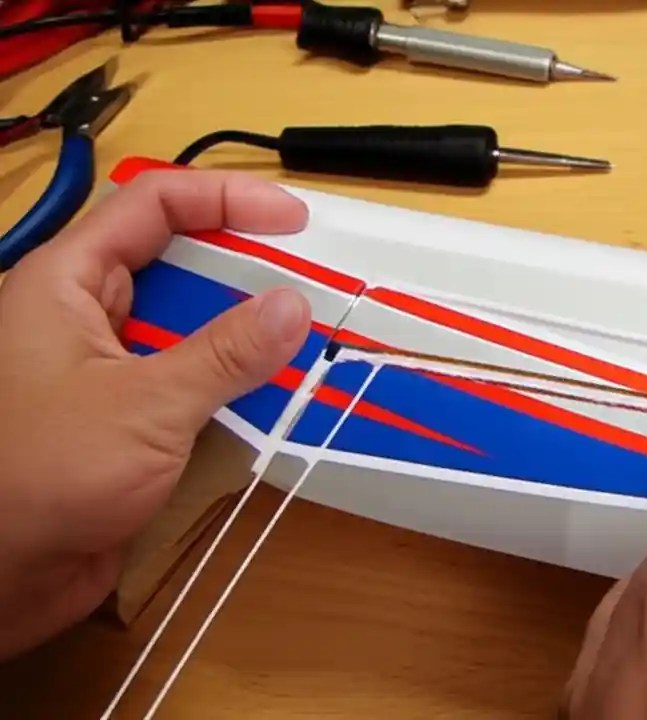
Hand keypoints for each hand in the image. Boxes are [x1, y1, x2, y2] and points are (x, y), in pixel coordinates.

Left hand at [0, 170, 311, 657]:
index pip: (154, 205)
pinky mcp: (125, 422)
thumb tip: (292, 307)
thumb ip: (224, 355)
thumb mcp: (144, 407)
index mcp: (68, 283)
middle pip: (179, 266)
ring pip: (191, 331)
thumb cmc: (39, 478)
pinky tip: (272, 405)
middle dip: (248, 277)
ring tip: (305, 350)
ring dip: (246, 342)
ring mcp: (107, 370)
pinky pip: (191, 386)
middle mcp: (86, 317)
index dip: (227, 201)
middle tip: (315, 291)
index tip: (293, 221)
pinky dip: (233, 391)